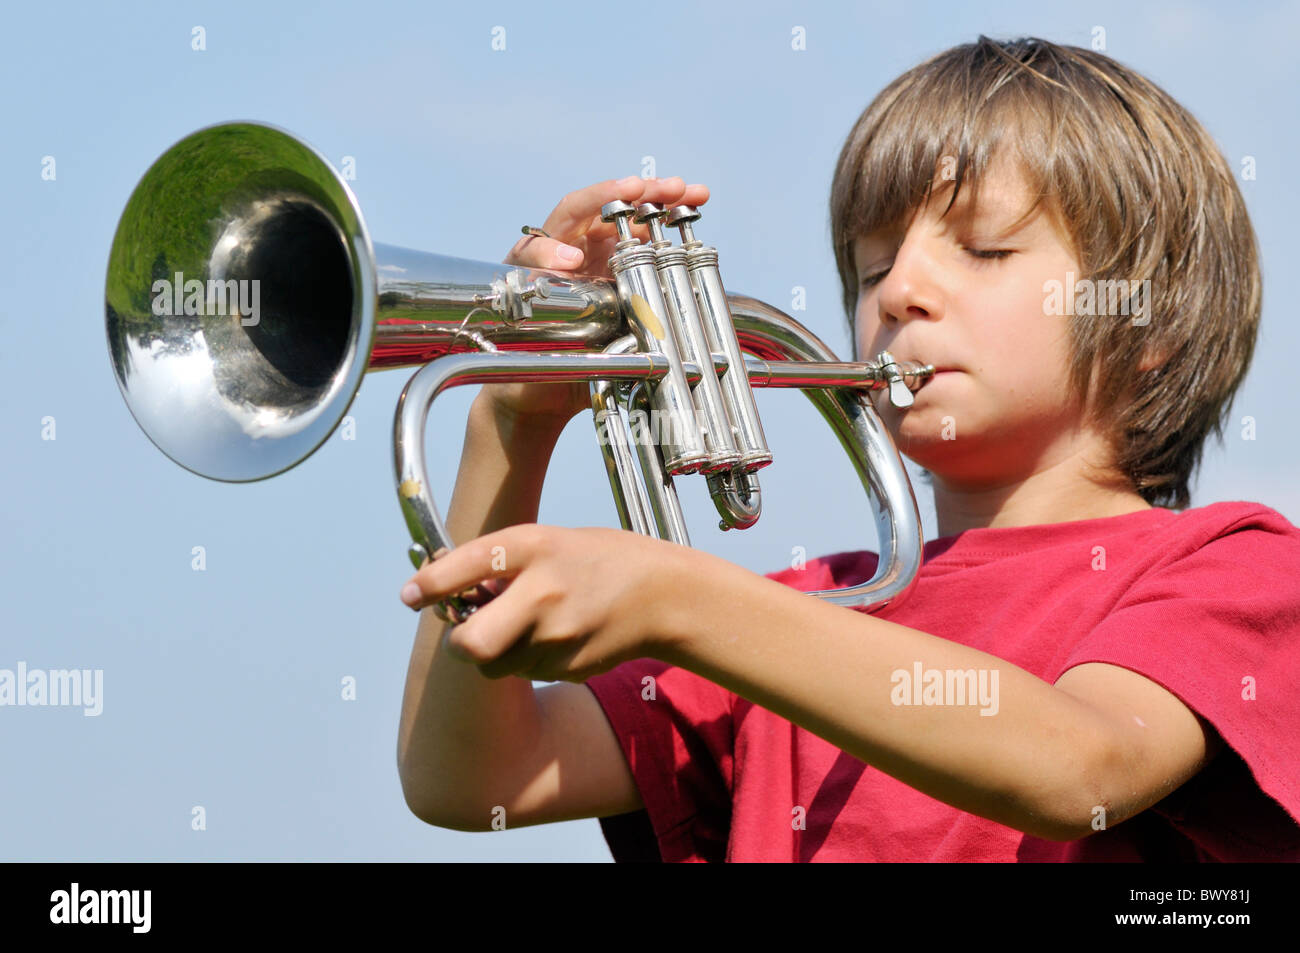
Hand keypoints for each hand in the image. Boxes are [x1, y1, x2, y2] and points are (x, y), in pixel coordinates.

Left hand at [399, 524, 684, 681]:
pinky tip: (558, 635)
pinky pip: (527, 671)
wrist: (663, 595)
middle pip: (470, 644)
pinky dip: (529, 659)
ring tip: (525, 625)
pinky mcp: (568, 668)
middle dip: (458, 642)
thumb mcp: (551, 541)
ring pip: (494, 664)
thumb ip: (504, 564)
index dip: (429, 584)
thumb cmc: (599, 560)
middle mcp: (542, 592)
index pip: (465, 565)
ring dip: (495, 651)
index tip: (410, 596)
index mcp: (535, 547)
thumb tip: (452, 592)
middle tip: (464, 631)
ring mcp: (557, 636)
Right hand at [479, 175, 711, 426]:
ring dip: (596, 202)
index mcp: (604, 254)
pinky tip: (570, 261)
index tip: (698, 196)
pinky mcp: (518, 278)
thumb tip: (698, 288)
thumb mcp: (630, 327)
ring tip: (628, 196)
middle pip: (604, 205)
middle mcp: (575, 247)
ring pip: (565, 216)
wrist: (544, 397)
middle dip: (640, 191)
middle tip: (672, 188)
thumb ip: (653, 304)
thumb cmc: (588, 360)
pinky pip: (527, 258)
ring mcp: (546, 258)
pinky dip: (547, 255)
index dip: (667, 203)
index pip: (634, 217)